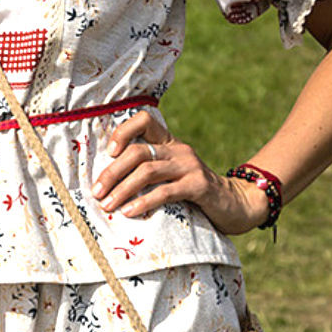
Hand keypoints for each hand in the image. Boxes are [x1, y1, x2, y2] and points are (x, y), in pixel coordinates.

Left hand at [92, 111, 268, 235]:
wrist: (235, 205)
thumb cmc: (193, 192)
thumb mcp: (170, 176)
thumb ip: (148, 171)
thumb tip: (106, 181)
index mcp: (170, 143)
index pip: (145, 120)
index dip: (124, 131)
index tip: (108, 152)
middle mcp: (179, 149)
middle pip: (138, 151)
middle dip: (112, 172)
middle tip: (97, 192)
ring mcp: (190, 166)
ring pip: (147, 171)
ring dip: (123, 189)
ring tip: (108, 205)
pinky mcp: (199, 185)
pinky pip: (165, 192)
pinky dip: (143, 202)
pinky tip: (129, 212)